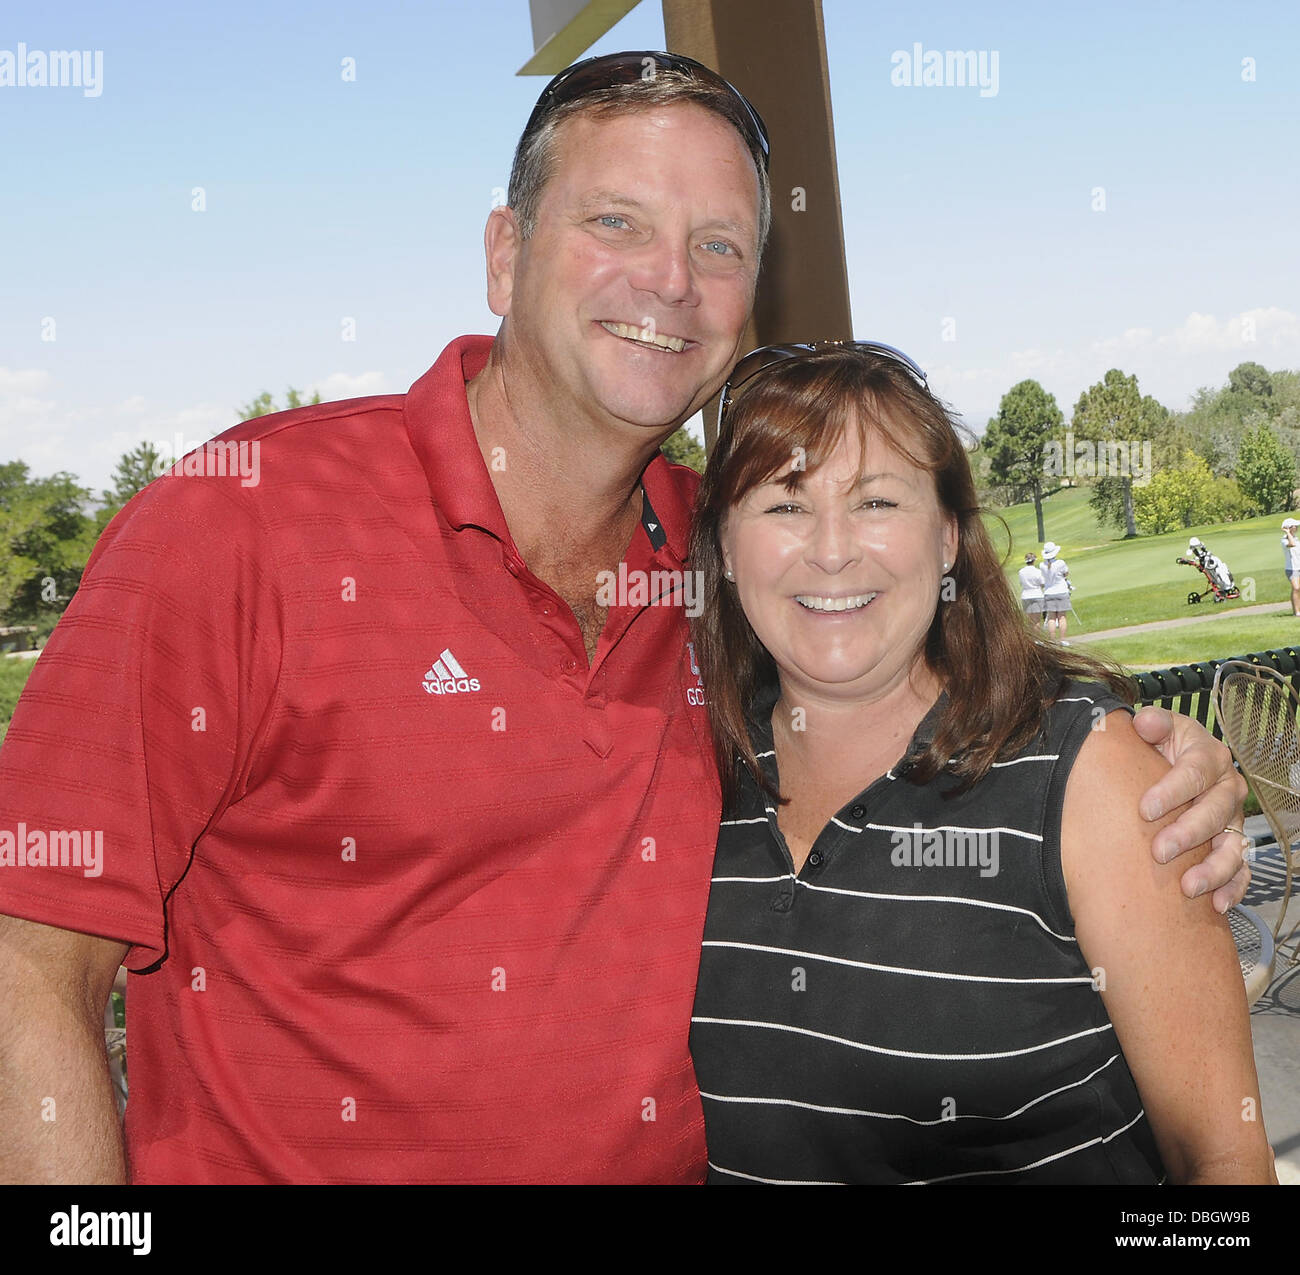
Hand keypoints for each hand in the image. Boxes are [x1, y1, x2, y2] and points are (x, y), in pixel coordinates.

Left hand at [1132, 706, 1249, 912]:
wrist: (1169, 764)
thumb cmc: (1161, 747)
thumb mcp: (1156, 728)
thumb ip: (1152, 724)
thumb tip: (1144, 723)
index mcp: (1209, 756)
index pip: (1194, 772)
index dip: (1171, 790)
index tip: (1144, 809)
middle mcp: (1226, 788)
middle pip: (1213, 813)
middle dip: (1188, 834)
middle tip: (1159, 851)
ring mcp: (1232, 819)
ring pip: (1232, 846)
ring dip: (1213, 869)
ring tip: (1188, 887)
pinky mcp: (1232, 844)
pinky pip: (1240, 870)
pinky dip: (1232, 888)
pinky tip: (1216, 904)